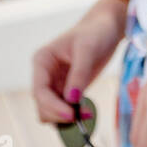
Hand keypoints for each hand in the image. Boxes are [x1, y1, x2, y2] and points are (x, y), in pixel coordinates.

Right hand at [32, 0, 124, 122]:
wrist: (107, 27)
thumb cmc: (95, 32)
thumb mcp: (88, 49)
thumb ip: (79, 74)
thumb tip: (71, 100)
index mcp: (42, 61)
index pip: (39, 91)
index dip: (52, 106)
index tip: (71, 115)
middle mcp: (45, 74)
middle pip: (43, 105)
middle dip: (59, 115)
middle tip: (82, 117)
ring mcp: (56, 84)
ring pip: (52, 111)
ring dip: (66, 118)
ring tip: (87, 115)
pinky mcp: (68, 90)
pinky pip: (65, 109)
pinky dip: (73, 115)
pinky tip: (88, 113)